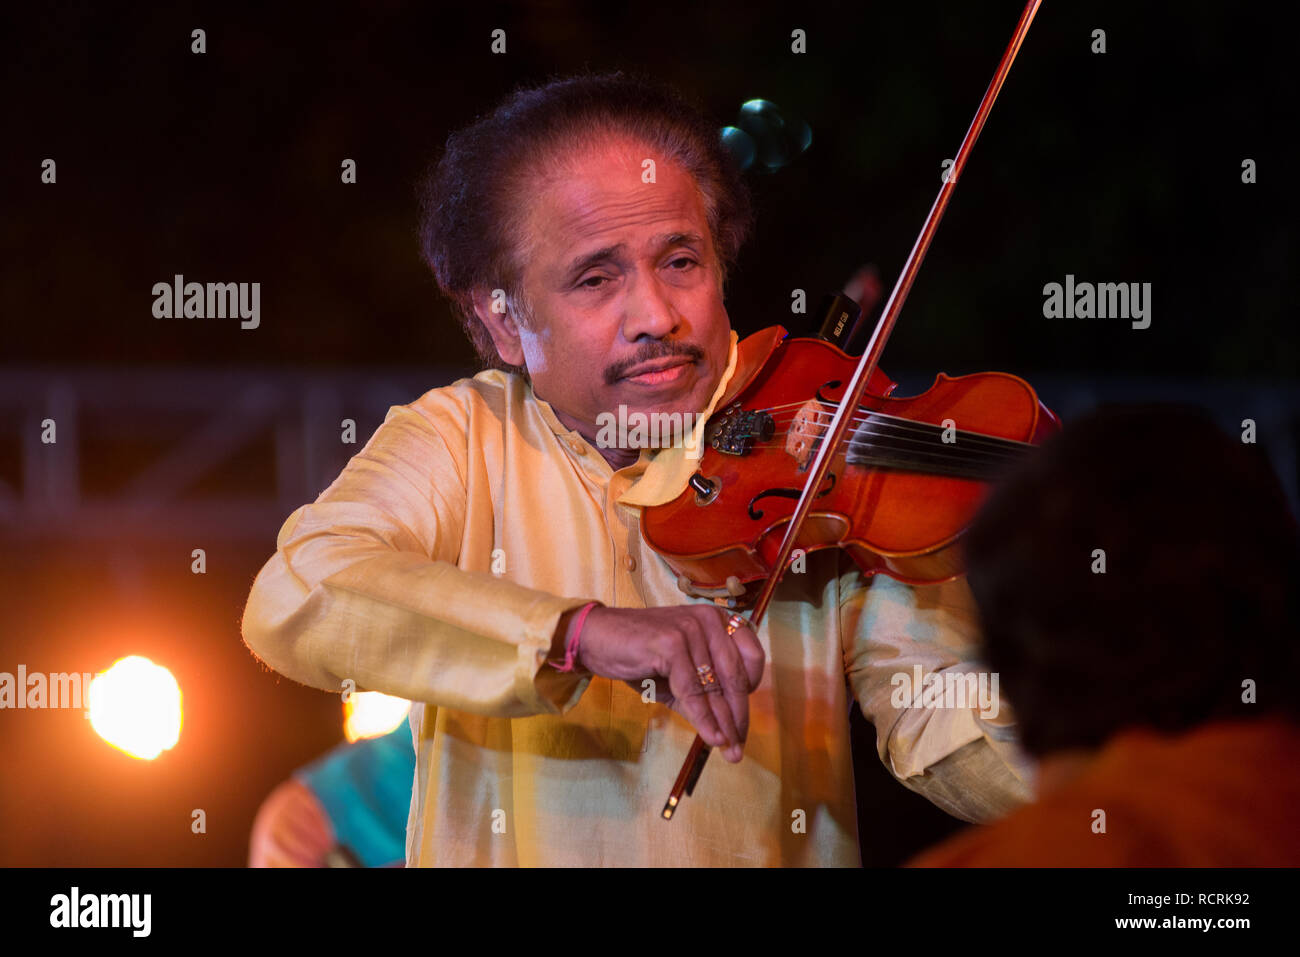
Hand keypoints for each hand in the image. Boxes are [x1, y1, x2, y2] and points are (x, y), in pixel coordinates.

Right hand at [566, 604, 764, 762]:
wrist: (597, 640)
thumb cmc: (639, 656)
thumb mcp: (678, 677)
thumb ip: (703, 697)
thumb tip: (727, 734)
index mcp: (717, 620)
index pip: (751, 657)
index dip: (751, 690)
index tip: (743, 719)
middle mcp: (709, 619)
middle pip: (735, 675)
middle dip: (738, 716)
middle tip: (739, 748)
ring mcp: (691, 628)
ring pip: (714, 686)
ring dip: (723, 723)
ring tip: (729, 751)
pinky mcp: (672, 642)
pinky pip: (692, 690)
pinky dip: (703, 718)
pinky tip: (711, 737)